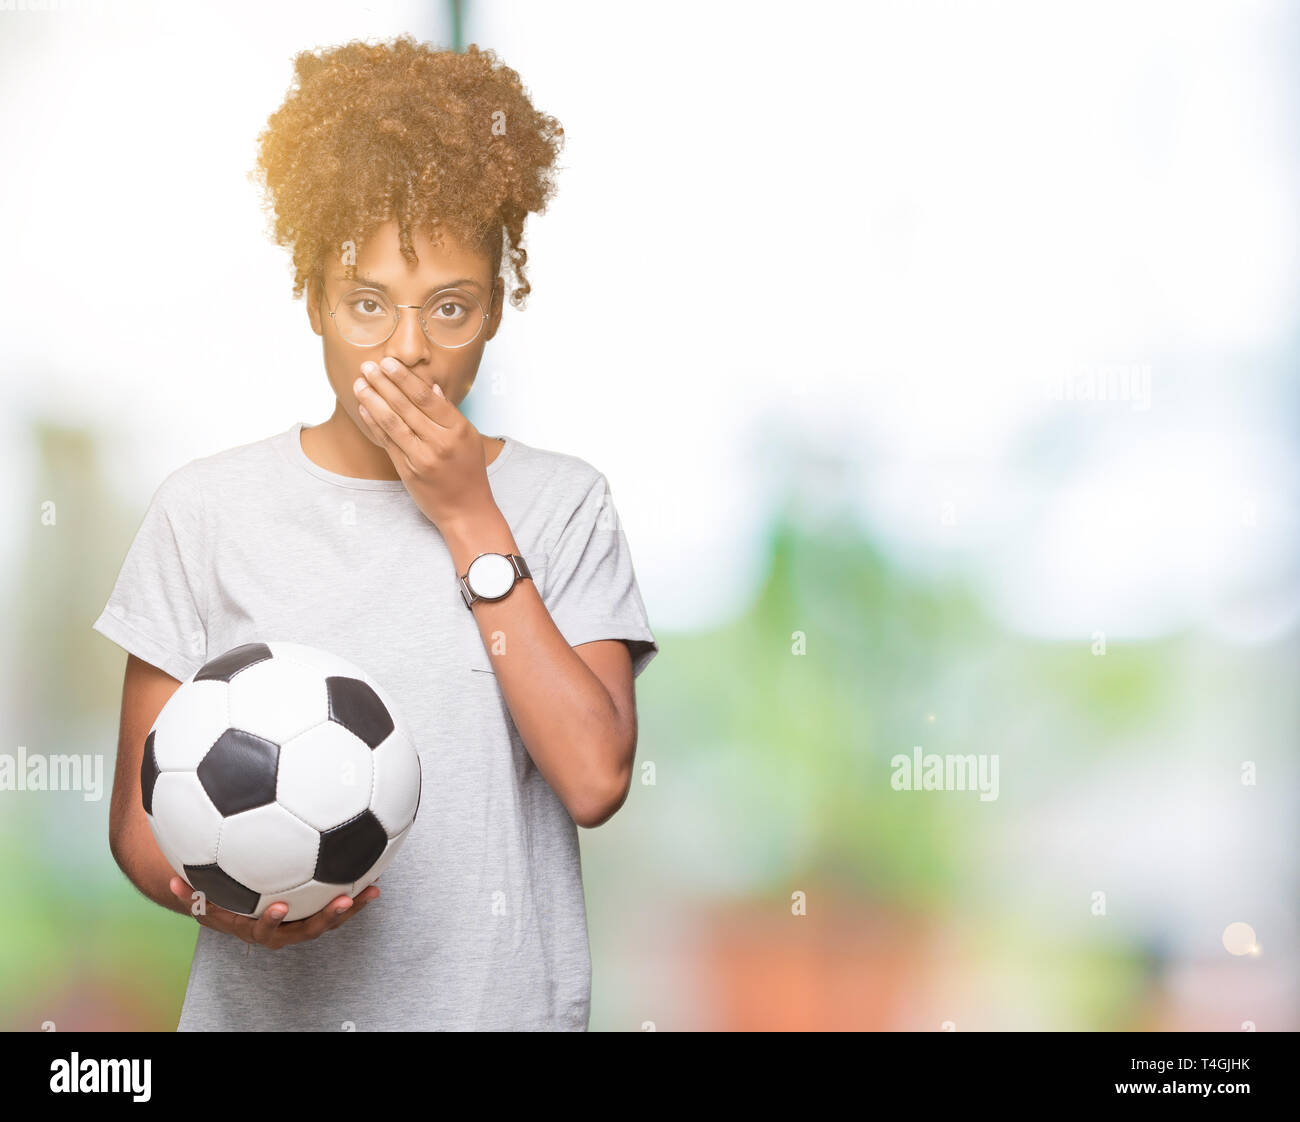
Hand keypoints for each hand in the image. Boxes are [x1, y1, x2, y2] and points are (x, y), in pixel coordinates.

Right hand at [169, 875, 378, 950]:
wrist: (238, 912)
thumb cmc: (219, 901)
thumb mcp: (203, 900)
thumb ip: (190, 893)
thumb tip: (171, 879)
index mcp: (257, 929)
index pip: (265, 930)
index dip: (272, 922)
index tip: (279, 907)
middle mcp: (283, 931)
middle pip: (308, 930)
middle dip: (327, 918)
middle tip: (342, 901)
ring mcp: (302, 923)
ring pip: (329, 920)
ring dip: (351, 908)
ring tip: (372, 890)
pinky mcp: (316, 911)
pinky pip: (336, 904)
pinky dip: (354, 893)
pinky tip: (374, 873)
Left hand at [352, 356, 496, 530]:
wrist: (466, 510)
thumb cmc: (469, 472)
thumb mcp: (469, 439)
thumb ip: (449, 413)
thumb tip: (431, 387)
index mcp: (458, 430)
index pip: (426, 398)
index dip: (404, 379)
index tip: (389, 363)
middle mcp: (440, 443)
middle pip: (406, 407)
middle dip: (384, 384)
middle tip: (368, 366)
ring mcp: (422, 458)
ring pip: (392, 423)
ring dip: (372, 400)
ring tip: (360, 383)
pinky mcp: (408, 471)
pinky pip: (387, 442)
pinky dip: (374, 424)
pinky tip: (364, 409)